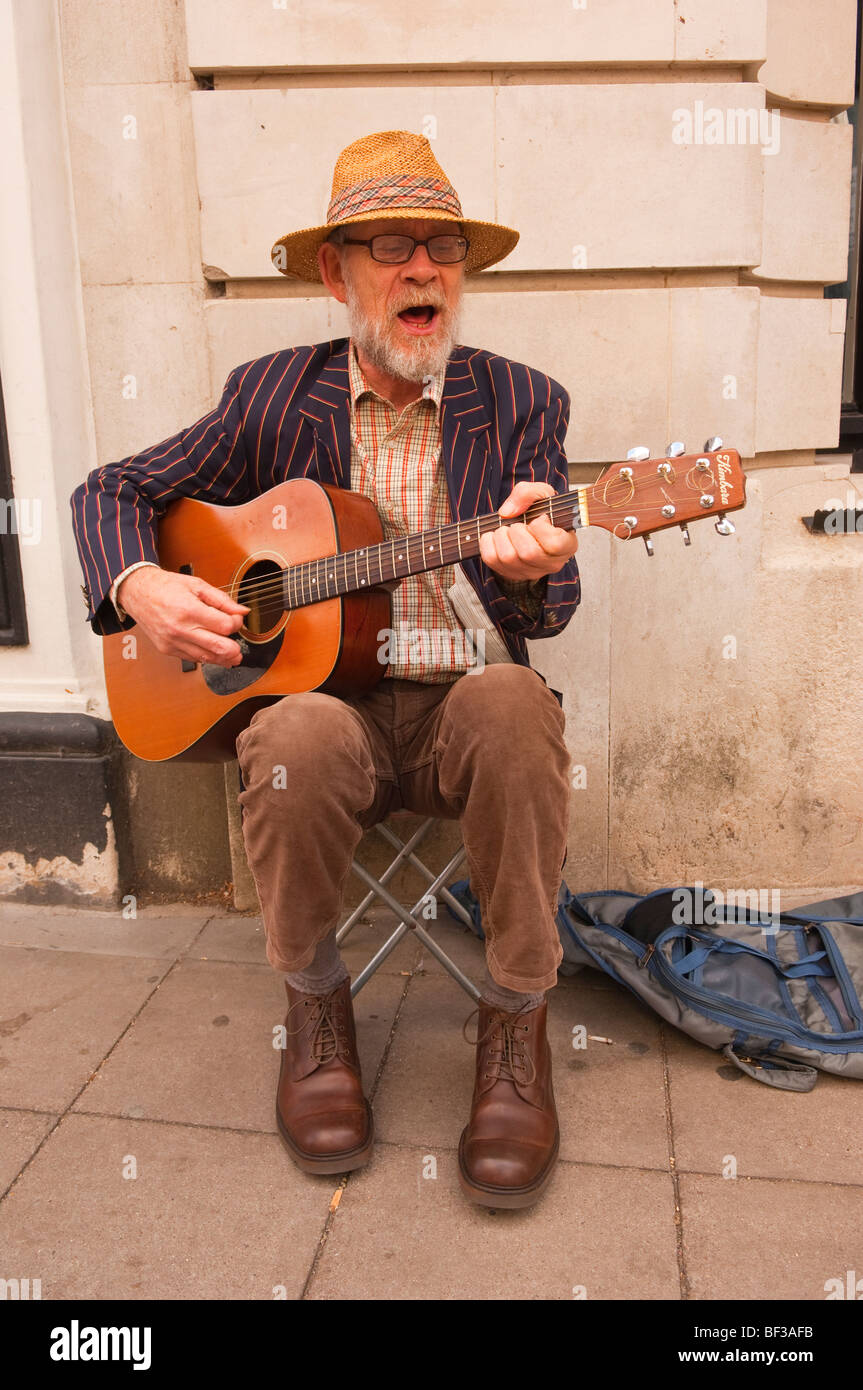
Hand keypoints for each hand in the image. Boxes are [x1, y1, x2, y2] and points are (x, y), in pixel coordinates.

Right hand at [117, 567, 249, 667]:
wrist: (137, 593)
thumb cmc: (165, 587)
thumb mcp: (197, 585)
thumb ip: (222, 600)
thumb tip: (242, 612)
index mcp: (189, 610)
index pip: (224, 626)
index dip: (236, 624)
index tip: (236, 620)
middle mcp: (180, 629)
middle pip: (218, 647)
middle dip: (234, 650)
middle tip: (240, 648)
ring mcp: (173, 642)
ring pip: (206, 658)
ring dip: (223, 658)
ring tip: (232, 655)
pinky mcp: (167, 649)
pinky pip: (192, 659)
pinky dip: (206, 657)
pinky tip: (213, 654)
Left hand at [478, 482, 578, 581]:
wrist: (530, 526)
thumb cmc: (541, 513)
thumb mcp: (541, 495)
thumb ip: (528, 493)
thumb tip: (508, 512)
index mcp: (567, 545)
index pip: (554, 544)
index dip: (541, 527)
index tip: (539, 517)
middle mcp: (551, 563)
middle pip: (529, 553)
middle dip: (517, 530)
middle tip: (519, 523)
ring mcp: (531, 572)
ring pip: (508, 557)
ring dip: (501, 535)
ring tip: (507, 528)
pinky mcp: (511, 574)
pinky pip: (491, 559)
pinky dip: (487, 542)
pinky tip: (497, 536)